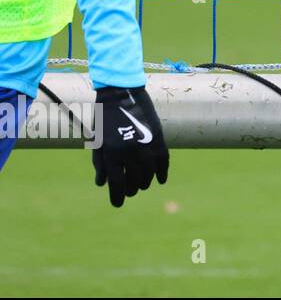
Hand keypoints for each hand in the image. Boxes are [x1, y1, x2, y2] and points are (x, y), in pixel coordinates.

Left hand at [92, 86, 168, 207]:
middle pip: (135, 181)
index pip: (116, 183)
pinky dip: (162, 173)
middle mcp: (131, 152)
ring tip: (141, 184)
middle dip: (131, 189)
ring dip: (145, 182)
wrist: (121, 95)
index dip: (116, 196)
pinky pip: (163, 162)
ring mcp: (146, 145)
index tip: (117, 204)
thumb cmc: (104, 119)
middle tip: (129, 191)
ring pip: (149, 174)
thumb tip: (102, 184)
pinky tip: (160, 180)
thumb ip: (101, 164)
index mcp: (112, 153)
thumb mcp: (98, 142)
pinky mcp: (158, 139)